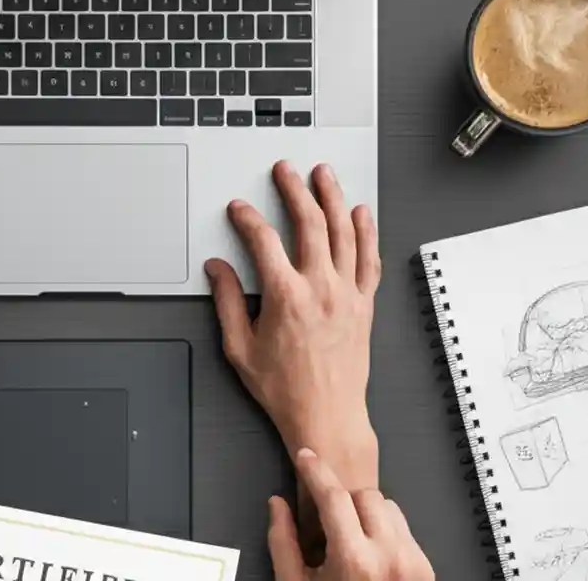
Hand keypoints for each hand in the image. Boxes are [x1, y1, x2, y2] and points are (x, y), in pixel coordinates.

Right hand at [205, 162, 379, 489]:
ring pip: (344, 232)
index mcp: (286, 297)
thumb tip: (218, 270)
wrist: (327, 417)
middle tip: (286, 171)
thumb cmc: (286, 389)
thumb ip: (228, 302)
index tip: (240, 209)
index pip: (265, 241)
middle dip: (295, 190)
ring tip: (324, 176)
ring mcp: (346, 294)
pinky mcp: (364, 304)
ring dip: (333, 198)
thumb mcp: (240, 348)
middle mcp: (320, 289)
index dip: (248, 219)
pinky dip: (367, 231)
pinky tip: (362, 213)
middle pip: (310, 223)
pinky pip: (369, 258)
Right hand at [268, 449, 433, 580]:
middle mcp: (390, 558)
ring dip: (366, 514)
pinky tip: (370, 553)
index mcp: (354, 561)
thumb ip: (282, 542)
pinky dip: (385, 532)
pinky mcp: (427, 570)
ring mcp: (414, 564)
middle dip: (343, 501)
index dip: (316, 471)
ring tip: (350, 539)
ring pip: (389, 508)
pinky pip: (404, 530)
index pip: (334, 497)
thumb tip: (277, 503)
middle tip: (328, 519)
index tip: (306, 457)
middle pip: (365, 496)